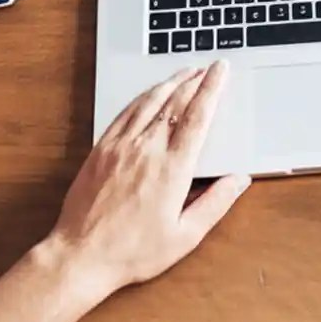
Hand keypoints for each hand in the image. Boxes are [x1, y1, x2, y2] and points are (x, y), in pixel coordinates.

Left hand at [52, 61, 249, 296]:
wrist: (82, 254)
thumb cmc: (132, 251)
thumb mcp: (184, 236)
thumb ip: (215, 203)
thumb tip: (239, 180)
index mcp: (172, 168)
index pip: (198, 116)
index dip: (212, 88)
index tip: (222, 71)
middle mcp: (147, 149)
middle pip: (175, 102)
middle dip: (195, 80)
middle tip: (209, 67)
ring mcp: (121, 146)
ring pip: (150, 101)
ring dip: (170, 82)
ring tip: (185, 72)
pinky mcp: (102, 149)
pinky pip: (125, 113)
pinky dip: (142, 97)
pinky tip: (150, 93)